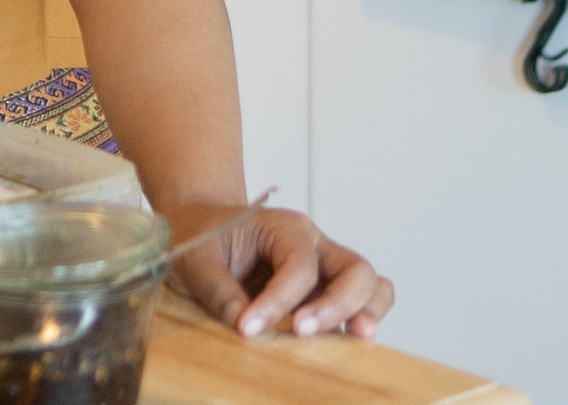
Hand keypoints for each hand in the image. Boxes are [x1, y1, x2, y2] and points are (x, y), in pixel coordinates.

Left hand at [168, 204, 392, 339]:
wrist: (204, 230)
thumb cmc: (203, 238)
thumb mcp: (196, 258)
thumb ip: (218, 291)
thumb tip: (244, 326)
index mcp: (284, 227)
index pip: (297, 266)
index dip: (277, 301)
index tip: (249, 328)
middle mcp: (315, 245)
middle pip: (353, 269)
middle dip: (336, 304)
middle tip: (302, 330)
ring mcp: (326, 269)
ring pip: (370, 284)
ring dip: (366, 311)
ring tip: (359, 335)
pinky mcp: (326, 294)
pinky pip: (362, 302)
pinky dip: (362, 319)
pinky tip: (350, 341)